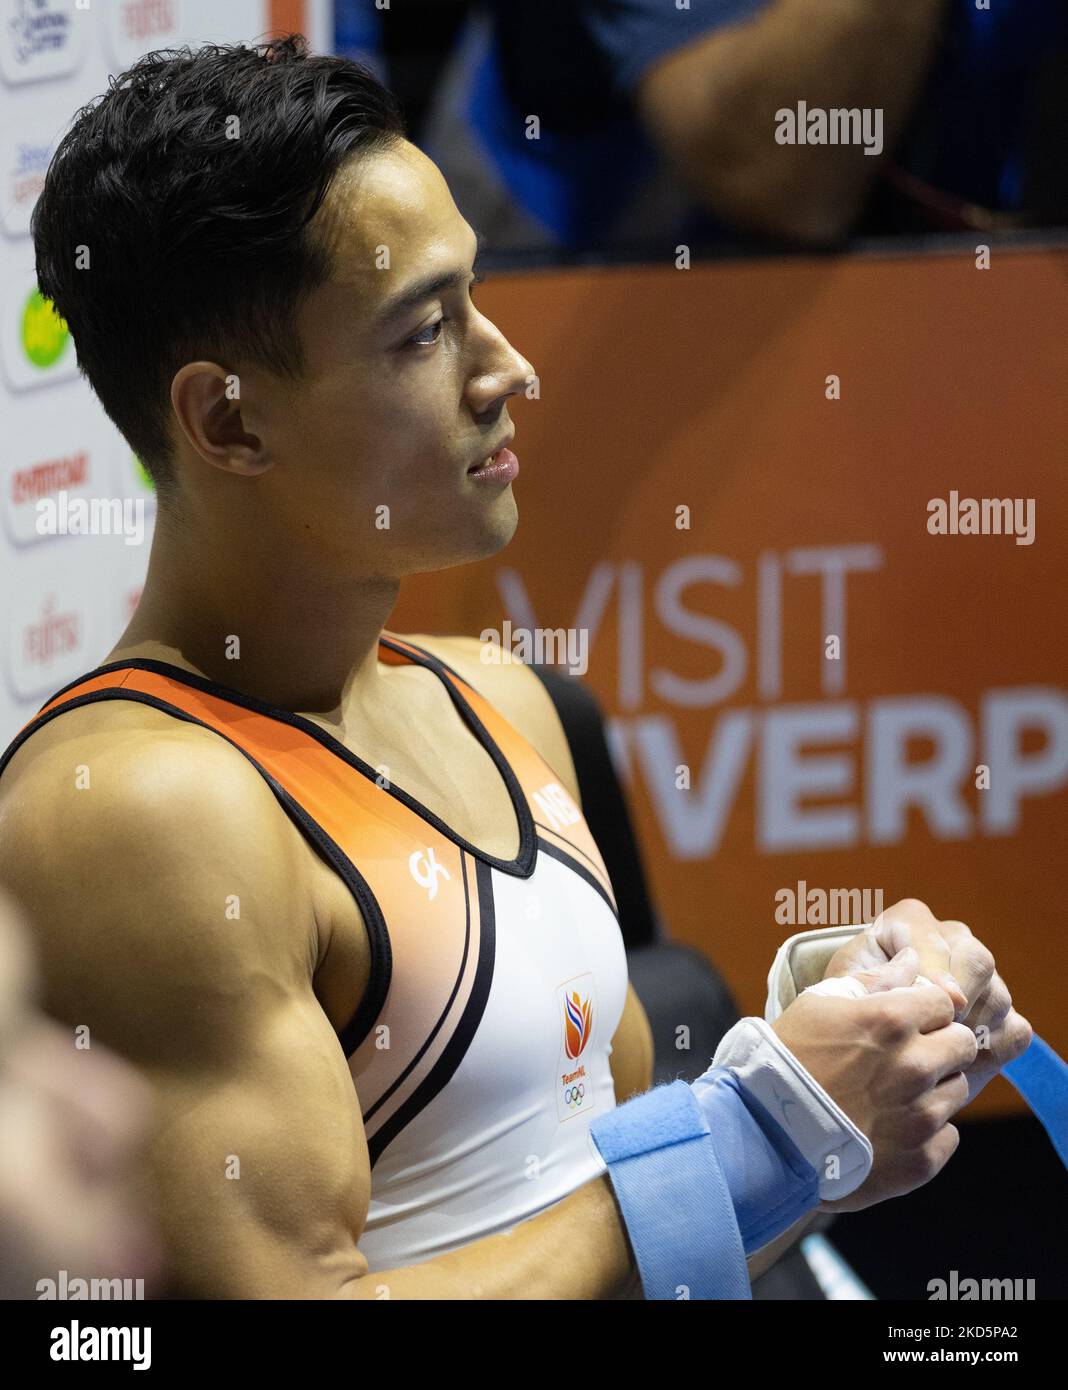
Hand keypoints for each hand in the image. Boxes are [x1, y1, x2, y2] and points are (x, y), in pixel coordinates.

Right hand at [772, 950, 977, 1212]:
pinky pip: (948, 1136)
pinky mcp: (921, 1159)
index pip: (945, 1002)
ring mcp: (920, 1116)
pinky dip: (927, 1132)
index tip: (904, 1023)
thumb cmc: (789, 1058)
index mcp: (891, 1020)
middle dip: (940, 1044)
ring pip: (958, 1089)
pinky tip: (892, 1128)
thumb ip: (874, 978)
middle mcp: (914, 1066)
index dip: (925, 1010)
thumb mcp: (820, 1002)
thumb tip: (911, 959)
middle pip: (962, 1043)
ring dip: (934, 1088)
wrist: (766, 1133)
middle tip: (905, 1057)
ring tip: (893, 1095)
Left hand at [823, 898, 1032, 1102]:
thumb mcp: (847, 987)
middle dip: (959, 999)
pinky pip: (1013, 1031)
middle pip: (977, 961)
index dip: (936, 970)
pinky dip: (990, 1050)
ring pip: (997, 998)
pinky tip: (958, 1063)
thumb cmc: (849, 1004)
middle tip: (937, 1029)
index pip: (934, 938)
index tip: (935, 1001)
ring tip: (938, 1051)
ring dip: (971, 1029)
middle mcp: (952, 939)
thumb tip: (928, 984)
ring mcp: (981, 977)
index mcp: (909, 922)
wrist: (863, 1036)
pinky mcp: (1001, 1014)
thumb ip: (877, 978)